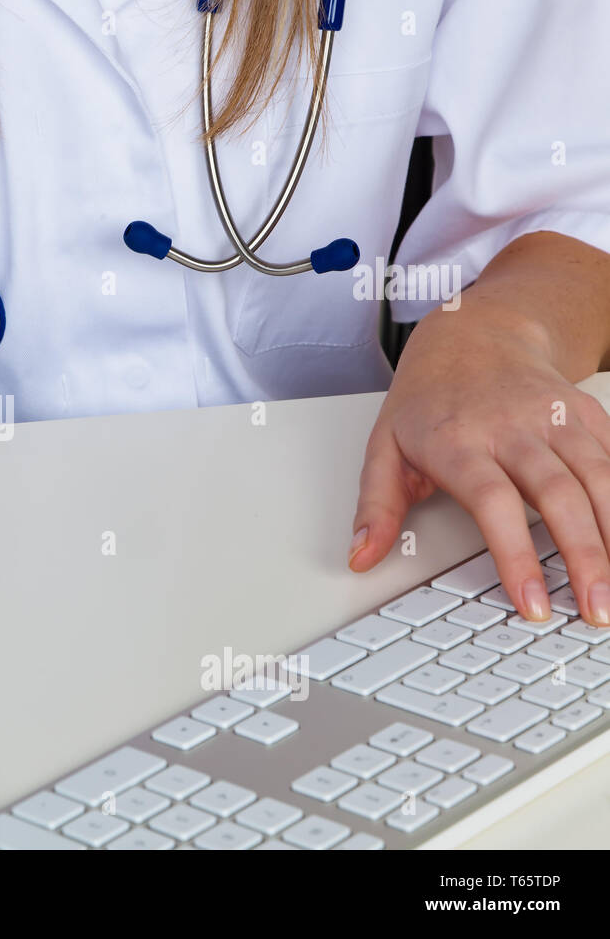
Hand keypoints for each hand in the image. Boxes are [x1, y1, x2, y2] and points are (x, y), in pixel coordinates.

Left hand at [350, 303, 609, 626]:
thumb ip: (375, 508)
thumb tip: (360, 558)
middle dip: (585, 557)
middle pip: (559, 494)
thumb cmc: (426, 401)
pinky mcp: (587, 415)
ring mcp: (555, 419)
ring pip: (600, 478)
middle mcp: (513, 428)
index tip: (533, 602)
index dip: (516, 555)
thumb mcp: (383, 448)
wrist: (473, 334)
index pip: (494, 504)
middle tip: (596, 611)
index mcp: (458, 442)